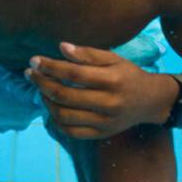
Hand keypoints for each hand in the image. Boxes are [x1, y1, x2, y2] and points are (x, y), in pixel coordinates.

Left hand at [25, 43, 179, 139]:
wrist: (150, 101)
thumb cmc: (128, 75)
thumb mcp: (113, 58)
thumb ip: (88, 54)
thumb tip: (61, 47)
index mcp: (112, 80)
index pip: (73, 73)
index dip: (50, 66)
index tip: (34, 60)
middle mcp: (109, 103)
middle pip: (65, 95)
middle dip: (42, 83)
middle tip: (31, 73)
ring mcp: (105, 122)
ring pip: (64, 115)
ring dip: (46, 101)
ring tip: (40, 89)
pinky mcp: (101, 134)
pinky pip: (71, 131)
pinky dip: (56, 119)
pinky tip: (51, 106)